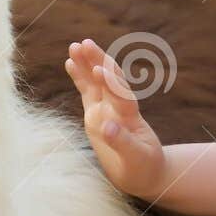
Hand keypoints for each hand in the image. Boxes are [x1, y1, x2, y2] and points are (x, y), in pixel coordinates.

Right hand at [65, 39, 167, 199]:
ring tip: (74, 46)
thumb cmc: (143, 167)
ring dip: (87, 64)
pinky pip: (87, 91)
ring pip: (96, 82)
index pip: (120, 96)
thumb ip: (122, 143)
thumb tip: (106, 127)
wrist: (145, 172)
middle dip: (97, 61)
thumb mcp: (136, 158)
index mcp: (129, 118)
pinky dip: (80, 77)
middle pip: (108, 80)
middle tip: (85, 43)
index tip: (101, 69)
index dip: (111, 82)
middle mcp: (117, 109)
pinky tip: (70, 62)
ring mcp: (106, 109)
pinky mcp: (96, 114)